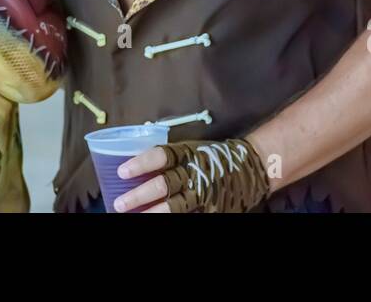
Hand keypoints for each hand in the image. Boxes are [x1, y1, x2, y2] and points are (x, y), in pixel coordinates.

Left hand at [113, 138, 269, 213]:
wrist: (251, 167)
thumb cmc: (213, 156)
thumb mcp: (192, 149)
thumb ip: (169, 158)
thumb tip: (135, 164)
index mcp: (188, 153)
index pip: (161, 156)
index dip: (141, 164)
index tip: (121, 171)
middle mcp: (194, 173)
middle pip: (164, 184)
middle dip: (140, 195)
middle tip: (119, 204)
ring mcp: (203, 194)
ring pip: (174, 207)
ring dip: (152, 213)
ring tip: (134, 218)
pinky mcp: (211, 210)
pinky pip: (190, 216)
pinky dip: (172, 219)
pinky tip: (156, 222)